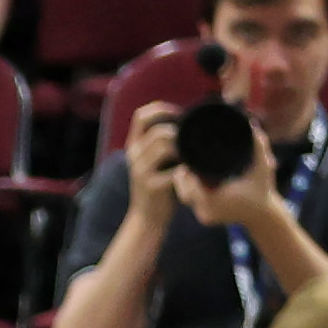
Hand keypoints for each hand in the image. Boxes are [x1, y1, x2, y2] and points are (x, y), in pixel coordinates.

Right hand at [124, 100, 182, 219]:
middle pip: (159, 130)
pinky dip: (188, 169)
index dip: (161, 109)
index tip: (180, 114)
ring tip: (194, 157)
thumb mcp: (153, 161)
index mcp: (133, 145)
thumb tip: (187, 124)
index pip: (141, 116)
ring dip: (185, 149)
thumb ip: (161, 144)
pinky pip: (174, 169)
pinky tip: (194, 173)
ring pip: (166, 145)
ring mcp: (141, 170)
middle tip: (194, 142)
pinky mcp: (152, 185)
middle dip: (180, 133)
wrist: (147, 218)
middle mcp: (133, 154)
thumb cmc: (158, 186)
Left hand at [172, 114, 278, 227]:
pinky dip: (190, 190)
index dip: (187, 167)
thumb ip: (258, 146)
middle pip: (182, 187)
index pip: (188, 179)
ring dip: (185, 181)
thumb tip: (251, 124)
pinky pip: (190, 202)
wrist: (265, 216)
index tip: (189, 155)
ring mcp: (205, 216)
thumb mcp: (263, 167)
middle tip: (187, 160)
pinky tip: (194, 179)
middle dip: (184, 174)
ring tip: (190, 167)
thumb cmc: (262, 190)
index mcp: (214, 198)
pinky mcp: (205, 218)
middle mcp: (206, 210)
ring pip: (184, 195)